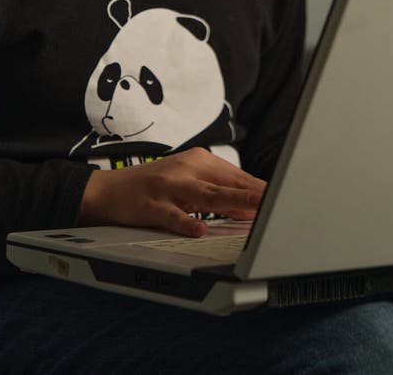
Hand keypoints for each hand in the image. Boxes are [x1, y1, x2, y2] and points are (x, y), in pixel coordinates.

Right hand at [77, 147, 265, 236]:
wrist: (107, 190)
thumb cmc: (152, 188)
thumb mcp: (188, 185)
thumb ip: (218, 194)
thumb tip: (251, 207)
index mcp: (198, 161)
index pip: (237, 176)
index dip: (261, 190)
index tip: (286, 196)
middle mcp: (186, 168)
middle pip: (227, 183)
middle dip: (255, 195)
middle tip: (281, 204)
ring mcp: (168, 186)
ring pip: (205, 196)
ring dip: (232, 203)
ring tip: (254, 211)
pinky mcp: (150, 204)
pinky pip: (171, 215)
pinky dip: (185, 223)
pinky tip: (198, 231)